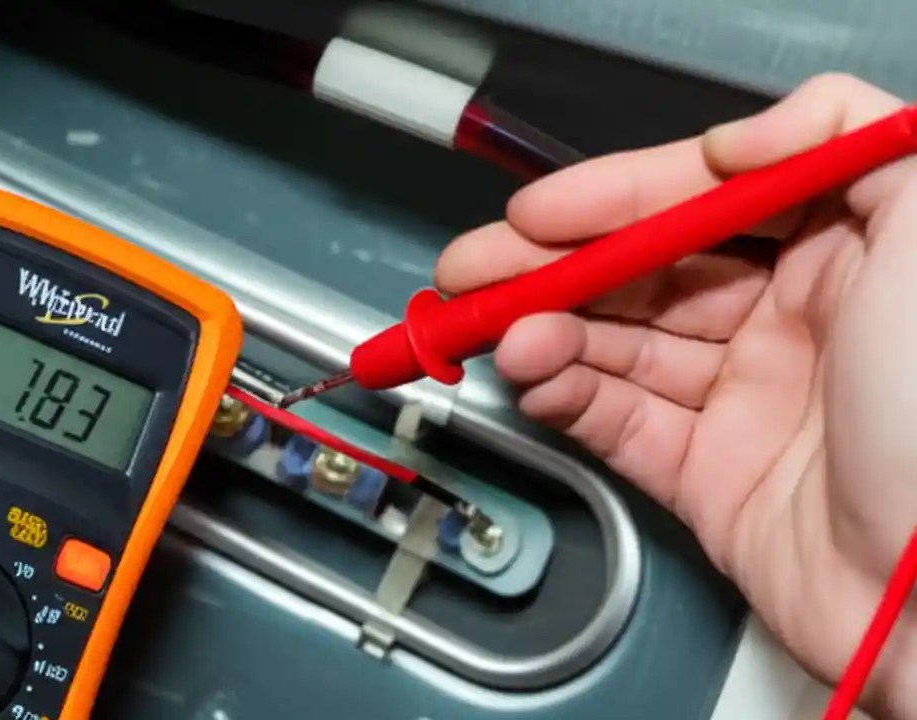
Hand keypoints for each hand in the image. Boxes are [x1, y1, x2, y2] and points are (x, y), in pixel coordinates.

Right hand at [436, 74, 916, 718]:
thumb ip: (841, 135)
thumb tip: (732, 144)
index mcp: (840, 260)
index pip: (700, 205)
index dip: (613, 200)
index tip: (541, 210)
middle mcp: (788, 326)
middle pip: (642, 276)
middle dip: (550, 267)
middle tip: (475, 270)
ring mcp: (744, 404)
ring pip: (619, 349)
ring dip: (548, 334)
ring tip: (501, 334)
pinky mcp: (710, 478)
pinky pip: (619, 424)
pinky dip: (566, 398)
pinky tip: (533, 379)